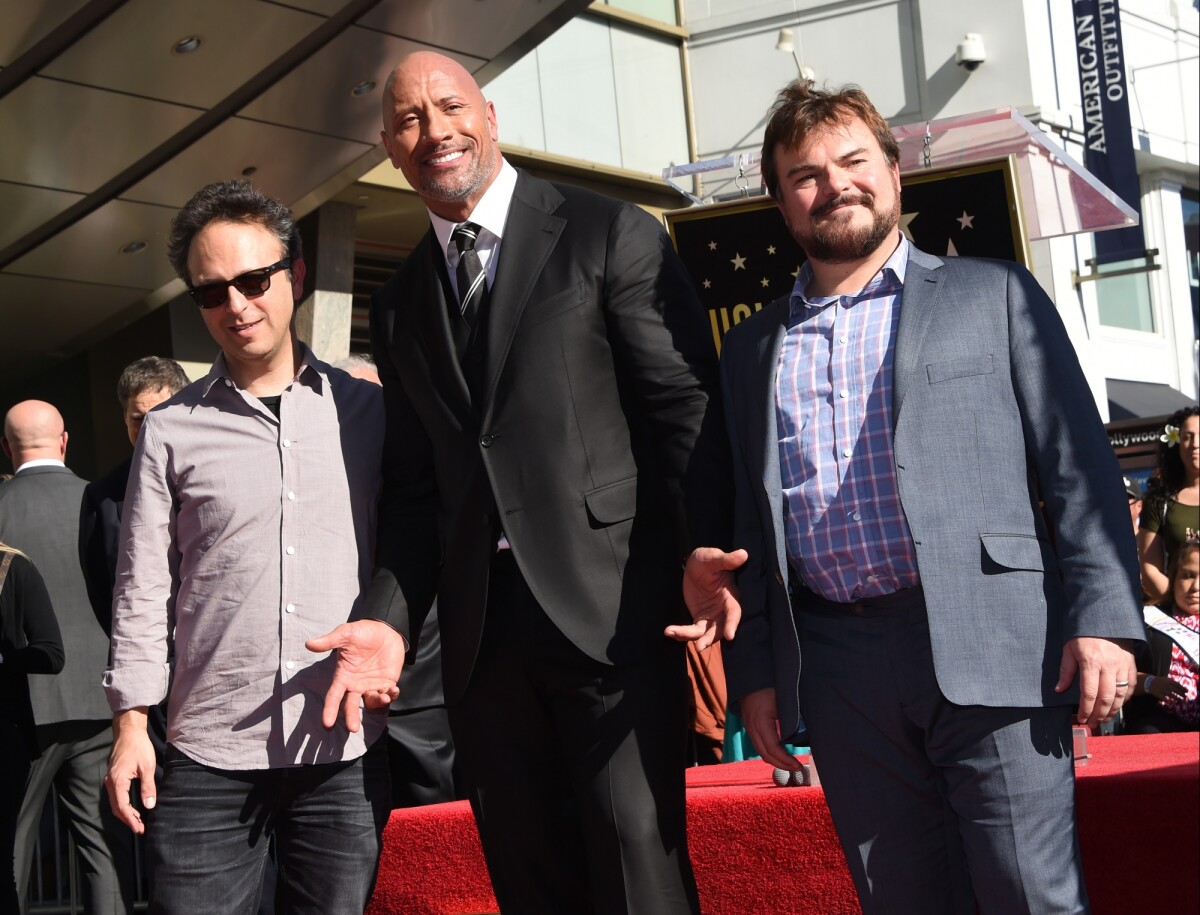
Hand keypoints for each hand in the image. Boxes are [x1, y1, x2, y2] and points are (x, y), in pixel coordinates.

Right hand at [105, 709, 156, 834]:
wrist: (129, 732)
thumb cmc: (139, 747)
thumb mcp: (147, 767)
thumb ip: (148, 787)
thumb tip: (150, 806)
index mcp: (117, 781)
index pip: (122, 807)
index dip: (131, 820)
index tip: (140, 829)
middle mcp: (110, 783)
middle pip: (117, 808)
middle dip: (128, 820)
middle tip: (141, 829)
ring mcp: (110, 780)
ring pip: (116, 803)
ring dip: (126, 813)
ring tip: (139, 821)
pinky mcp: (113, 778)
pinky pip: (117, 796)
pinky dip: (124, 805)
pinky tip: (134, 808)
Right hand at [307, 620, 404, 731]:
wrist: (384, 630)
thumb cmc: (361, 632)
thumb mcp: (345, 634)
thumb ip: (329, 641)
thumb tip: (308, 644)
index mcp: (343, 676)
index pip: (333, 697)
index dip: (329, 710)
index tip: (327, 724)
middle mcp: (356, 685)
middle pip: (351, 706)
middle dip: (351, 717)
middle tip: (352, 729)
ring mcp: (371, 685)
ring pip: (371, 702)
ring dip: (376, 703)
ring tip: (382, 697)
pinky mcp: (387, 683)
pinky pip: (389, 695)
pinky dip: (391, 695)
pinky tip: (393, 691)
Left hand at [664, 547, 748, 649]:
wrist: (694, 565)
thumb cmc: (707, 560)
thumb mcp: (714, 558)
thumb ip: (726, 560)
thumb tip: (743, 554)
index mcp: (730, 596)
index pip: (734, 613)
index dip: (732, 624)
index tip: (730, 636)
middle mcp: (723, 610)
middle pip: (720, 629)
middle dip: (710, 638)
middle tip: (699, 646)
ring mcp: (711, 617)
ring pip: (705, 633)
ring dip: (692, 637)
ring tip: (674, 633)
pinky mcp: (699, 619)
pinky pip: (692, 630)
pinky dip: (682, 633)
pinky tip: (669, 631)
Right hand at [741, 688, 801, 770]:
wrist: (751, 679)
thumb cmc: (769, 687)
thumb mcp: (783, 701)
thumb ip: (792, 718)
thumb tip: (806, 733)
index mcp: (761, 722)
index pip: (773, 748)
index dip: (786, 760)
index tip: (798, 765)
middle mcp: (752, 728)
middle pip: (766, 755)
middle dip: (782, 765)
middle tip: (798, 768)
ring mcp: (749, 728)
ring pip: (761, 752)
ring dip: (776, 761)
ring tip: (791, 764)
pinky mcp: (750, 727)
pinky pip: (759, 746)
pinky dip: (770, 753)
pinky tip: (781, 754)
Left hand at [1056, 637, 1137, 728]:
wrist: (1104, 618)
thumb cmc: (1083, 635)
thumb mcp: (1069, 649)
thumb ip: (1066, 671)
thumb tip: (1059, 690)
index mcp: (1091, 662)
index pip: (1089, 693)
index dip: (1086, 709)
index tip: (1082, 718)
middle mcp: (1109, 666)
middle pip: (1106, 698)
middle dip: (1099, 714)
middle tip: (1093, 723)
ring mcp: (1122, 665)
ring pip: (1120, 695)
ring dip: (1112, 710)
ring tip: (1104, 719)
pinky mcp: (1131, 664)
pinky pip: (1130, 686)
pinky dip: (1124, 699)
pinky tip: (1116, 706)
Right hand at [1145, 674, 1186, 700]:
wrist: (1149, 682)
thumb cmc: (1160, 681)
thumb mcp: (1166, 679)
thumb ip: (1173, 683)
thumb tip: (1182, 687)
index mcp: (1168, 681)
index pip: (1178, 685)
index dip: (1183, 688)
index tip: (1187, 691)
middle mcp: (1166, 685)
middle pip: (1176, 690)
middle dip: (1181, 694)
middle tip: (1185, 696)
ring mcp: (1162, 690)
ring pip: (1171, 695)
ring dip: (1177, 698)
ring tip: (1181, 700)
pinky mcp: (1158, 693)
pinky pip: (1163, 698)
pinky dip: (1166, 700)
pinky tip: (1169, 702)